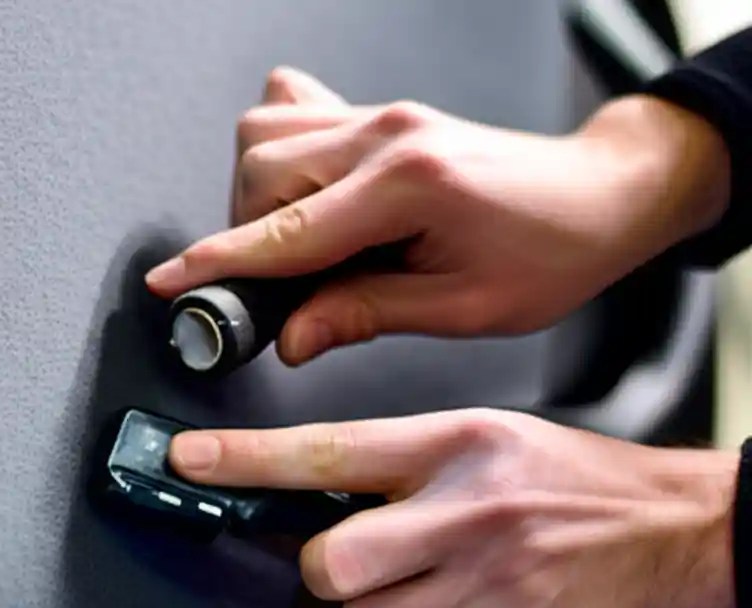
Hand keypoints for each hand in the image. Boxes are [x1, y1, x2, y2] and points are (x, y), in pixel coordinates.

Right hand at [147, 68, 730, 364]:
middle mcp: (386, 135)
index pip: (284, 230)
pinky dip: (277, 148)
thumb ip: (362, 314)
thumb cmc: (551, 250)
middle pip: (260, 173)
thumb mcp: (460, 308)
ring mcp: (380, 116)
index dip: (218, 262)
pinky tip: (298, 188)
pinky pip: (295, 108)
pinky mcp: (379, 115)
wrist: (599, 196)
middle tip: (279, 293)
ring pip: (264, 133)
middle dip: (247, 238)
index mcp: (407, 185)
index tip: (171, 283)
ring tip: (296, 247)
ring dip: (257, 196)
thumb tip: (292, 336)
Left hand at [167, 409, 736, 607]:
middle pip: (331, 564)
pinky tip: (478, 596)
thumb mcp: (478, 435)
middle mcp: (469, 514)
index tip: (190, 459)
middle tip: (365, 549)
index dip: (245, 459)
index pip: (326, 450)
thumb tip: (307, 487)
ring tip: (444, 567)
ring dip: (388, 600)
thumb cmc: (561, 476)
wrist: (663, 529)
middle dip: (327, 565)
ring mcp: (493, 586)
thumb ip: (394, 460)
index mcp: (455, 445)